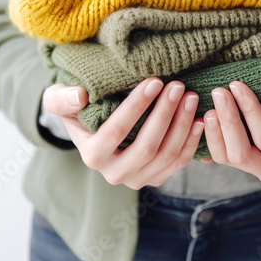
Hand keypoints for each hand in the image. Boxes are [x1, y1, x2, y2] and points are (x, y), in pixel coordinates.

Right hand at [42, 78, 204, 188]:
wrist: (94, 128)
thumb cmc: (79, 108)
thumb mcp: (60, 99)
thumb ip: (62, 98)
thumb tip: (80, 96)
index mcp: (92, 156)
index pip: (116, 131)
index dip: (137, 106)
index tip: (155, 81)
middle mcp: (114, 174)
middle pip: (146, 146)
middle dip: (165, 114)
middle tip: (178, 86)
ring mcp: (137, 179)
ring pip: (166, 155)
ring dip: (182, 125)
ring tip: (191, 97)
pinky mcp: (156, 178)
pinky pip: (178, 163)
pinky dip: (192, 141)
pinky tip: (200, 119)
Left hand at [199, 80, 260, 184]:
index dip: (250, 112)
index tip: (238, 84)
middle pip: (242, 155)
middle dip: (228, 121)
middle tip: (219, 91)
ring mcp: (257, 168)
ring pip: (226, 159)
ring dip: (215, 131)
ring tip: (210, 104)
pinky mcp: (245, 162)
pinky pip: (220, 156)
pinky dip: (209, 138)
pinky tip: (203, 117)